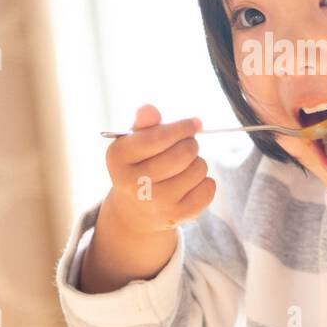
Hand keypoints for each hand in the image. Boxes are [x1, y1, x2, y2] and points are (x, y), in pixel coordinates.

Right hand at [102, 104, 216, 234]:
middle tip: (188, 146)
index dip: (183, 127)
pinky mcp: (175, 216)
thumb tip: (149, 110)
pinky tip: (190, 184)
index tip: (195, 123)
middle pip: (184, 153)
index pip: (159, 136)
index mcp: (118, 157)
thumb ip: (144, 123)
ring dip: (198, 163)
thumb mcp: (135, 142)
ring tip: (185, 168)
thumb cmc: (139, 166)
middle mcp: (133, 183)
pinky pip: (208, 188)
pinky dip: (205, 182)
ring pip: (199, 169)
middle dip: (191, 144)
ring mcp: (155, 203)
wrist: (135, 210)